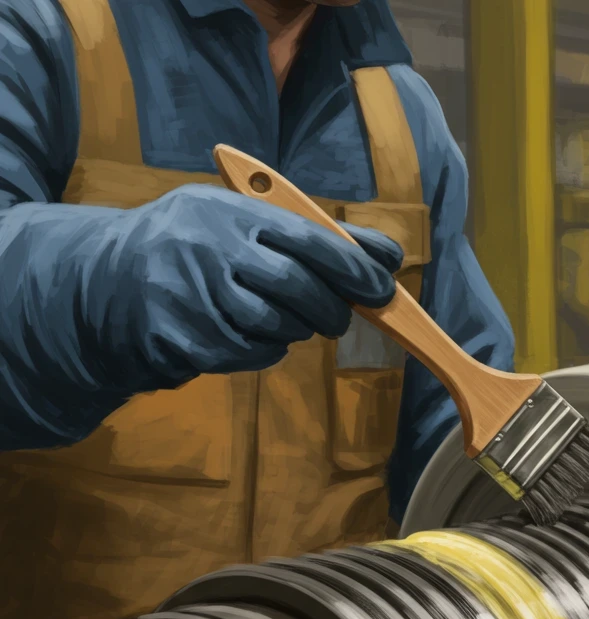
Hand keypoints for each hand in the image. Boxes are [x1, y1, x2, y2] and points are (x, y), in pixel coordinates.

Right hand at [85, 184, 403, 390]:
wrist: (113, 283)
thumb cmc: (200, 250)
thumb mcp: (244, 223)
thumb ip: (318, 238)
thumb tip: (389, 256)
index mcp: (228, 210)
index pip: (306, 237)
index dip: (352, 266)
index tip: (382, 288)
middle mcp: (207, 247)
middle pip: (296, 285)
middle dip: (331, 307)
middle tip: (340, 317)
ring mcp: (192, 295)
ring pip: (277, 324)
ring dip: (299, 329)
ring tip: (290, 320)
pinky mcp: (185, 339)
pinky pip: (253, 352)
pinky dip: (269, 348)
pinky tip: (255, 334)